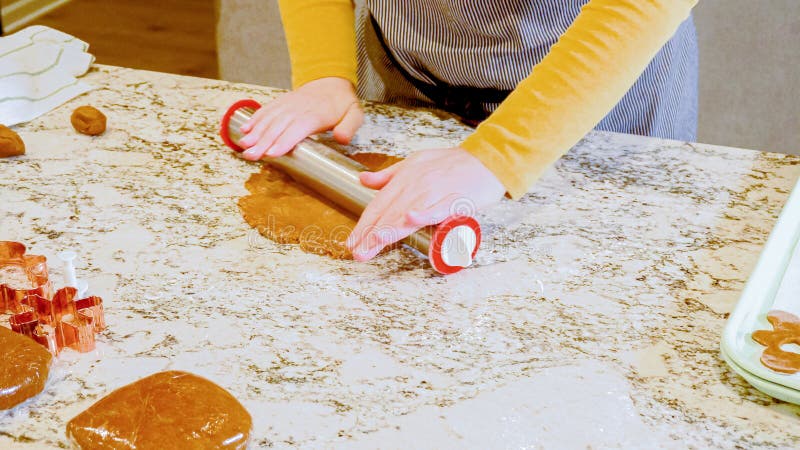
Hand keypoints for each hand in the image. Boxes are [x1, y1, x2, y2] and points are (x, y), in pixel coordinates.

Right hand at [237, 77, 362, 160]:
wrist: (331, 80)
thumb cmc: (342, 102)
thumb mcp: (355, 114)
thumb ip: (349, 127)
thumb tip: (342, 139)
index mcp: (316, 114)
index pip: (297, 128)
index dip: (284, 141)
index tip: (272, 153)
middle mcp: (299, 108)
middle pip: (278, 126)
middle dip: (262, 142)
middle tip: (250, 156)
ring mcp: (288, 104)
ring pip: (269, 119)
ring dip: (254, 132)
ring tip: (243, 146)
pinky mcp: (281, 102)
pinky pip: (266, 110)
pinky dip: (254, 120)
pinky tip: (244, 130)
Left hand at [346, 147, 505, 260]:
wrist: (485, 158)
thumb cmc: (450, 163)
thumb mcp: (414, 162)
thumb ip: (389, 175)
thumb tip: (363, 180)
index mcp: (405, 179)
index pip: (379, 205)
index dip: (364, 224)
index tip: (352, 242)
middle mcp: (416, 185)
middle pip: (390, 213)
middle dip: (372, 234)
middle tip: (358, 253)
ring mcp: (435, 192)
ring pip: (409, 213)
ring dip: (391, 229)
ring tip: (374, 244)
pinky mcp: (455, 198)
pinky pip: (438, 208)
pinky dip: (425, 213)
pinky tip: (412, 220)